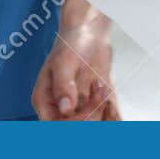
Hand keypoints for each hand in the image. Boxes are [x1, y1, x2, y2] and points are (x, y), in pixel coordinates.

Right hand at [32, 0, 120, 120]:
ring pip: (93, 126)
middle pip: (76, 128)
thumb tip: (66, 108)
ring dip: (104, 115)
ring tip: (104, 90)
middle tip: (99, 92)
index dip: (74, 123)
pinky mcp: (96, 103)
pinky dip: (113, 115)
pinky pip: (106, 119)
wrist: (91, 30)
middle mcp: (62, 108)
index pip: (56, 126)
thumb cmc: (72, 40)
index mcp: (46, 101)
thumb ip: (63, 85)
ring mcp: (80, 106)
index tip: (87, 109)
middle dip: (92, 116)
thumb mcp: (64, 60)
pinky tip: (111, 100)